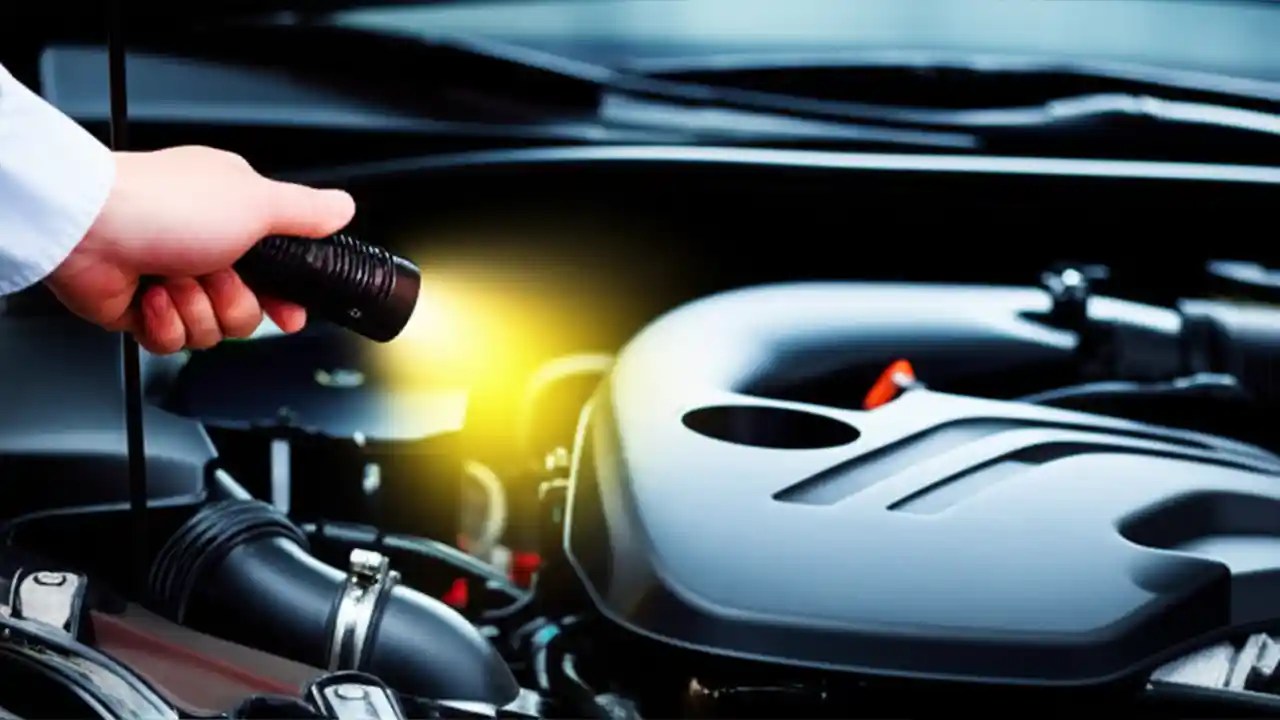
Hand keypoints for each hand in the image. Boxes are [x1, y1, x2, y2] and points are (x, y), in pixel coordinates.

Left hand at [45, 146, 355, 353]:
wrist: (90, 230)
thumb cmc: (165, 206)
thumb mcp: (258, 203)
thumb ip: (307, 213)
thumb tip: (343, 208)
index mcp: (235, 216)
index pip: (280, 271)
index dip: (288, 298)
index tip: (291, 311)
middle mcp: (205, 248)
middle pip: (249, 311)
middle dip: (234, 302)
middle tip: (217, 275)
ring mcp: (172, 280)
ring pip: (212, 330)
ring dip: (195, 310)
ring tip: (174, 280)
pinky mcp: (141, 311)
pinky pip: (173, 341)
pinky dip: (163, 322)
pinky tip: (150, 296)